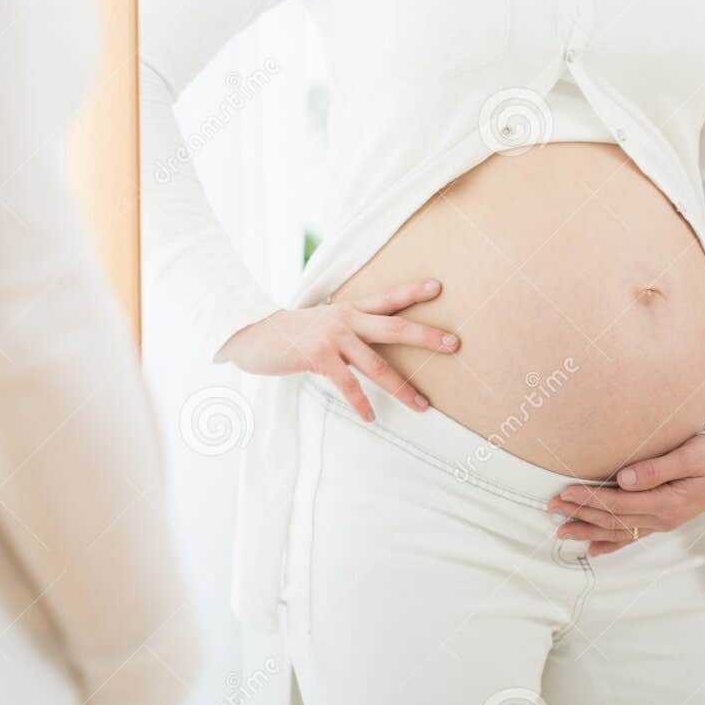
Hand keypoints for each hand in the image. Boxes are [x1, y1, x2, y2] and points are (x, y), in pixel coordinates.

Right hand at [216, 278, 458, 422]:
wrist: (250, 334)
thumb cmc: (289, 334)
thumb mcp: (321, 324)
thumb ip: (346, 333)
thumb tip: (366, 351)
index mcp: (348, 309)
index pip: (387, 298)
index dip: (413, 291)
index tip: (439, 287)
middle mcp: (345, 318)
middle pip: (395, 326)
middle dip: (426, 336)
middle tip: (454, 344)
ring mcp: (332, 336)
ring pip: (376, 364)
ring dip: (401, 387)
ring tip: (422, 405)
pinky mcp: (318, 355)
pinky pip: (347, 384)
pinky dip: (361, 403)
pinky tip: (371, 417)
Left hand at [546, 433, 704, 556]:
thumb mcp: (690, 456)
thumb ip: (657, 468)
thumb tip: (624, 479)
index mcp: (667, 503)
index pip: (619, 503)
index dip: (590, 498)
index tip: (565, 491)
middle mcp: (662, 518)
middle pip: (613, 519)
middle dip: (580, 514)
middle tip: (551, 508)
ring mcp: (661, 522)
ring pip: (618, 531)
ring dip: (588, 530)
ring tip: (561, 531)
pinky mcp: (661, 520)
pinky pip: (632, 536)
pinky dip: (610, 544)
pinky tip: (592, 549)